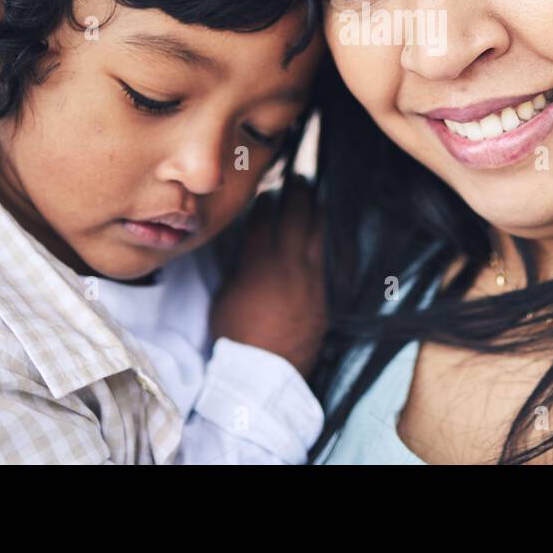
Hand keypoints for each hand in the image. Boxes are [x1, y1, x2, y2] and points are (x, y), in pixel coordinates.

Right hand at [209, 179, 326, 377]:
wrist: (264, 374)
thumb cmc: (235, 337)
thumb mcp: (226, 296)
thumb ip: (240, 267)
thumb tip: (248, 248)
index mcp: (257, 264)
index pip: (262, 219)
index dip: (265, 201)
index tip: (266, 190)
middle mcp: (287, 266)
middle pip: (295, 217)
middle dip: (297, 193)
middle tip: (299, 178)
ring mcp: (309, 279)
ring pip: (317, 234)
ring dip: (315, 211)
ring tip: (315, 195)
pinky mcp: (322, 294)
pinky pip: (326, 258)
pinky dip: (323, 239)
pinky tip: (323, 230)